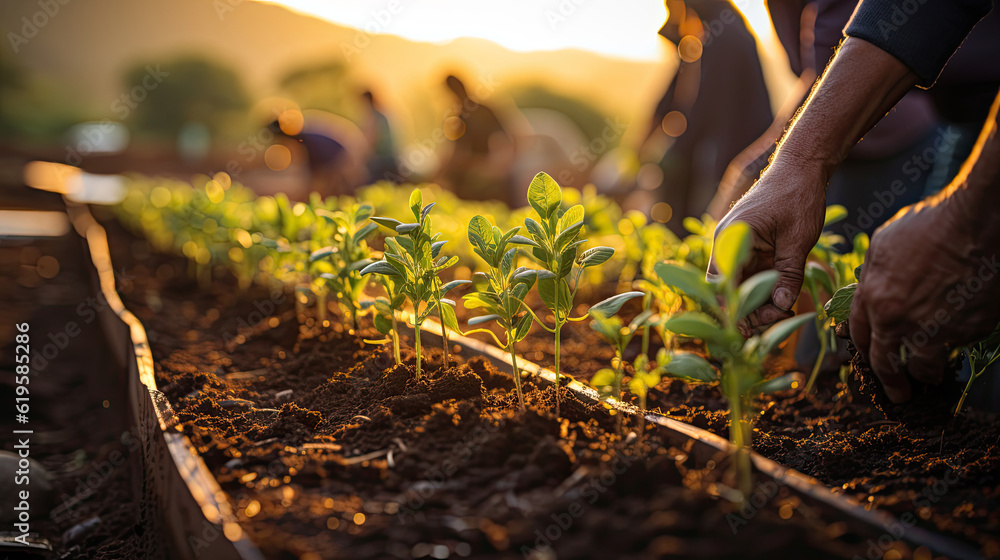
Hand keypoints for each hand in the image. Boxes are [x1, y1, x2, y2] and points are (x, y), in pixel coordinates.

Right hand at [709, 155, 827, 331]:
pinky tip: (783, 303)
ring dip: (757, 304)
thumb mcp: (798, 238)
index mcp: (731, 239)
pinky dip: (764, 293)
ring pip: (740, 288)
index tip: (747, 330)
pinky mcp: (751, 251)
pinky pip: (751, 279)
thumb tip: (782, 306)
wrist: (802, 168)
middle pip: (727, 290)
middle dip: (747, 311)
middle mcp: (728, 246)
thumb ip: (789, 274)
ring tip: (784, 313)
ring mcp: (738, 249)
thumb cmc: (797, 196)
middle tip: (776, 321)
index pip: (720, 284)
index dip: (730, 310)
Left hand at [849, 191, 999, 402]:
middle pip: (886, 364)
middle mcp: (900, 322)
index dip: (863, 350)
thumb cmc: (927, 227)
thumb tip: (868, 293)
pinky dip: (957, 342)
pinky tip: (959, 329)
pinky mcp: (969, 330)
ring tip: (929, 374)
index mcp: (874, 300)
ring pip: (925, 367)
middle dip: (891, 384)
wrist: (975, 224)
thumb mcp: (882, 247)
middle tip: (898, 395)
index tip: (869, 361)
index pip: (860, 336)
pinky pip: (959, 345)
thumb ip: (871, 278)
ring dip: (925, 372)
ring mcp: (936, 330)